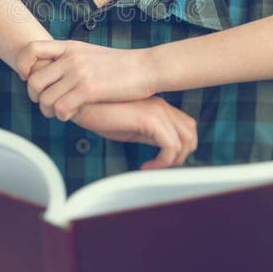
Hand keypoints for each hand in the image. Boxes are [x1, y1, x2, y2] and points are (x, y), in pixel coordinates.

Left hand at [16, 41, 154, 119]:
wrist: (147, 67)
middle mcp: (70, 58)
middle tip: (46, 104)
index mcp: (69, 46)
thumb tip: (54, 70)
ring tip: (59, 113)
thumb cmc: (121, 65)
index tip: (27, 76)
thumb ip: (71, 58)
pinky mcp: (88, 89)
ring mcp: (78, 73)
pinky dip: (62, 115)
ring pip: (44, 99)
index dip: (22, 64)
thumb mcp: (91, 53)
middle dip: (35, 97)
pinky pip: (60, 108)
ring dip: (48, 111)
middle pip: (33, 81)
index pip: (31, 49)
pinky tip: (71, 115)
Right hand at [71, 97, 196, 168]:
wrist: (82, 103)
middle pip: (190, 132)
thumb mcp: (129, 127)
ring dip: (172, 161)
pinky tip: (145, 167)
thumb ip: (147, 135)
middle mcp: (161, 106)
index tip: (162, 161)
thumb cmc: (100, 114)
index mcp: (158, 107)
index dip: (181, 146)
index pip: (186, 126)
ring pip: (184, 141)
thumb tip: (161, 151)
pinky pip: (170, 146)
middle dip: (181, 155)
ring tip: (152, 168)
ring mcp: (157, 110)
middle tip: (160, 167)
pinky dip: (162, 162)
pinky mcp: (149, 119)